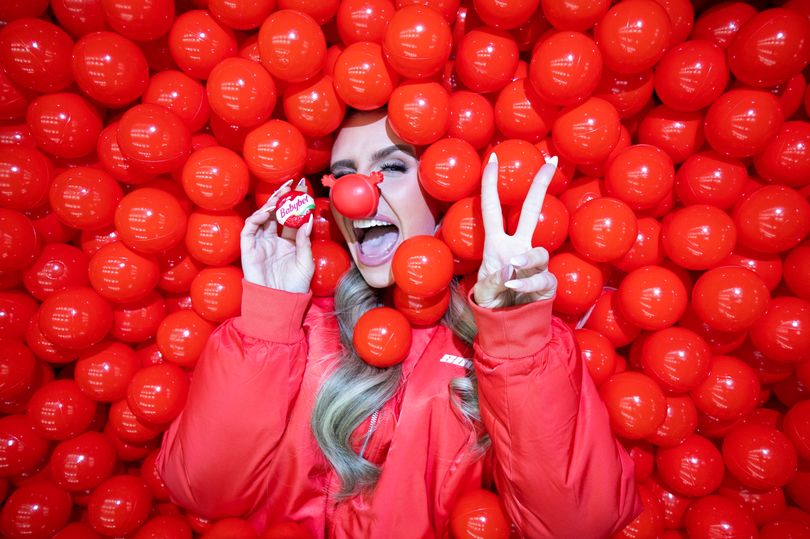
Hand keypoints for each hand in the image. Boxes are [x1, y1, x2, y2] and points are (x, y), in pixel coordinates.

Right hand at [240, 178, 313, 293]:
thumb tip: (307, 220)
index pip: (291, 218)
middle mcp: (273, 240)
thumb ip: (305, 241)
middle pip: (276, 214)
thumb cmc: (295, 286)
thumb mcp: (306, 262)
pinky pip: (249, 228)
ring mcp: (260, 243)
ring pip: (262, 217)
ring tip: (281, 195)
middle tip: (291, 184)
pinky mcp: (249, 249)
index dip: (296, 205)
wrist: (280, 302)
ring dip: (270, 204)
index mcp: (288, 242)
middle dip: (282, 198)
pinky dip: (257, 217)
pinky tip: (268, 211)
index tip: (304, 190)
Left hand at [473, 153, 558, 308]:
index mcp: (497, 244)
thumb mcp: (484, 292)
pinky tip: (514, 290)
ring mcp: (534, 265)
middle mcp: (517, 248)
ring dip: (526, 259)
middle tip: (550, 162)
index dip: (491, 185)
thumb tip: (509, 266)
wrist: (509, 325)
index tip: (493, 159)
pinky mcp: (547, 282)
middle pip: (530, 211)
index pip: (493, 209)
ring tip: (513, 267)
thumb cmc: (493, 302)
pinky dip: (525, 285)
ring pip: (538, 252)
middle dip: (540, 186)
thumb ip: (492, 280)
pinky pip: (541, 280)